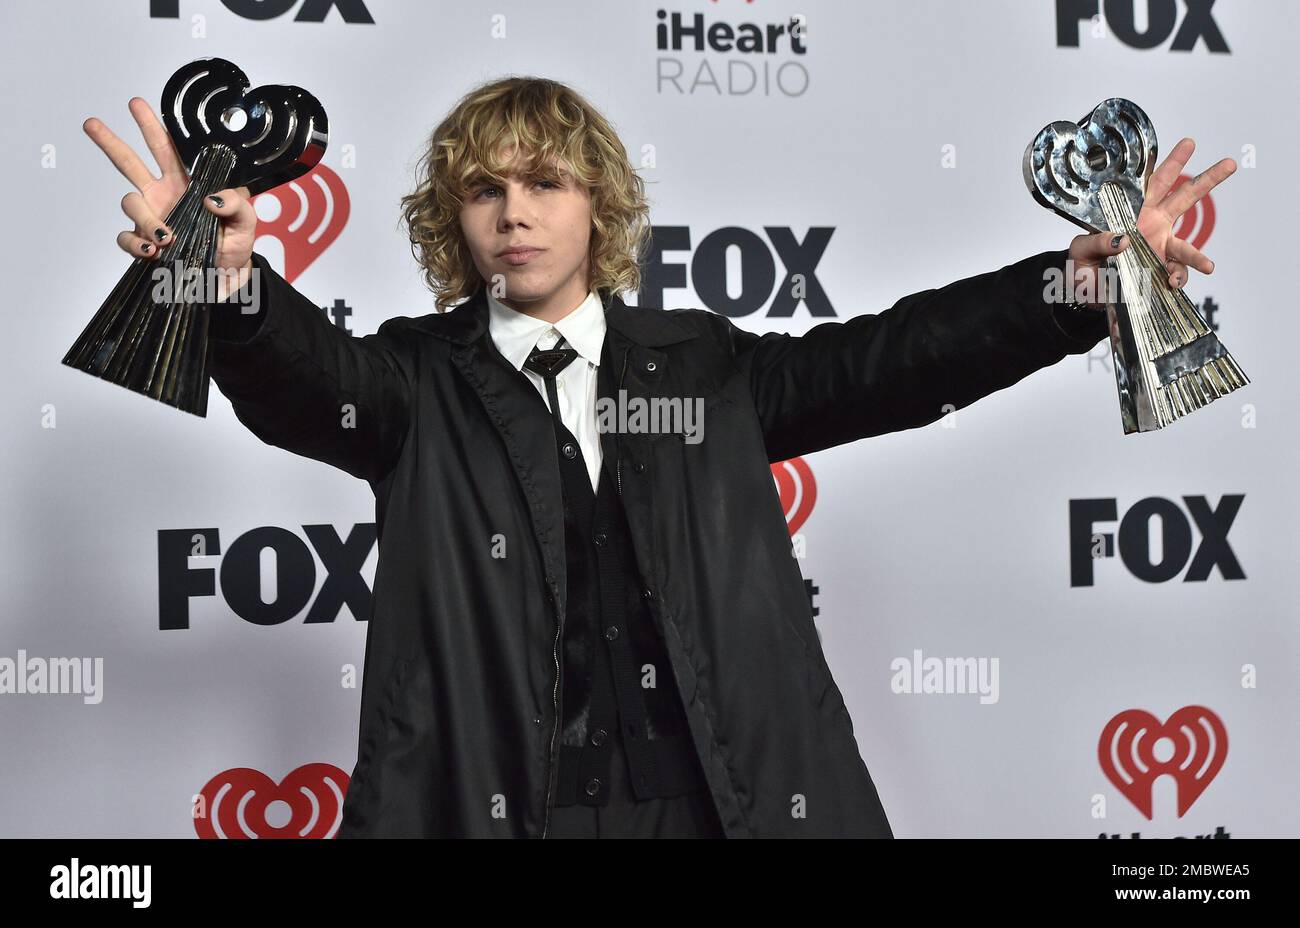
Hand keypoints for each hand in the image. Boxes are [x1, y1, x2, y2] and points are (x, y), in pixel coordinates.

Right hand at [83, 97, 256, 293]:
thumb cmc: (235, 241)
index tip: (137, 105)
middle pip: (130, 162)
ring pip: (130, 203)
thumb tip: (212, 198)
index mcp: (187, 180)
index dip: (153, 127)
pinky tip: (153, 251)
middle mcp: (163, 192)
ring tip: (167, 237)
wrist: (226, 274)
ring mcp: (152, 215)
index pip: (168, 148)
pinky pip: (127, 238)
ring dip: (146, 218)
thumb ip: (237, 203)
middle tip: (92, 124)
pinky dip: (136, 243)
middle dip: (110, 142)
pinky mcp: (145, 242)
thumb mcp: (247, 220)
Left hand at [1065, 137, 1236, 301]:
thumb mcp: (1082, 248)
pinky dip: (1177, 279)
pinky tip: (1171, 283)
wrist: (1083, 292)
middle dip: (1207, 180)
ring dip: (1196, 257)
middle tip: (1230, 163)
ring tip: (1208, 266)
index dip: (1172, 164)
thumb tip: (1124, 240)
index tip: (1189, 143)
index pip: (1154, 183)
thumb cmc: (1082, 263)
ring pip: (1185, 248)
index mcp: (1134, 211)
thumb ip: (1099, 241)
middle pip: (1184, 199)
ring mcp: (1159, 248)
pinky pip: (1175, 273)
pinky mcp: (1159, 271)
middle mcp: (1152, 225)